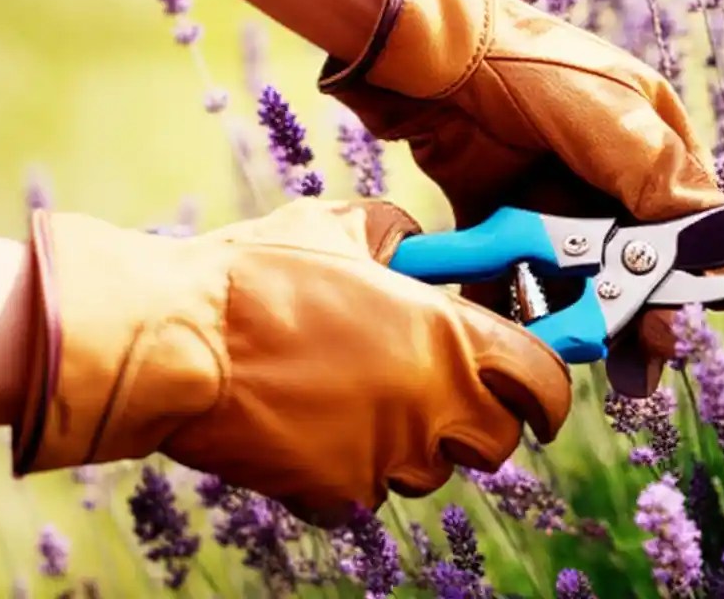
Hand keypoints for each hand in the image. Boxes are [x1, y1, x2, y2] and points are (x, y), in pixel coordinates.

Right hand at [11, 199, 570, 525]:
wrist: (175, 340)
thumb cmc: (259, 276)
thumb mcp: (347, 228)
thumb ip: (403, 240)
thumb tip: (419, 249)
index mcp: (447, 338)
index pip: (543, 382)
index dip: (549, 390)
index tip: (543, 393)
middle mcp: (430, 404)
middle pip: (497, 443)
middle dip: (482, 423)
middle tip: (450, 398)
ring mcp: (384, 455)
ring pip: (431, 472)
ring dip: (414, 446)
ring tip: (366, 404)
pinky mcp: (335, 493)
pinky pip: (367, 495)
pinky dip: (354, 473)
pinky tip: (322, 432)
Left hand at [318, 0, 723, 395]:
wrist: (426, 51)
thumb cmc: (528, 64)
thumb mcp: (613, 114)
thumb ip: (661, 180)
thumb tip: (715, 241)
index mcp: (650, 141)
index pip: (684, 223)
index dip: (683, 277)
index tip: (675, 324)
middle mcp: (604, 172)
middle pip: (628, 260)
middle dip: (632, 314)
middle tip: (638, 364)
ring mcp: (548, 192)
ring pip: (569, 274)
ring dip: (572, 318)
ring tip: (573, 358)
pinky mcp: (494, 207)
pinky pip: (507, 270)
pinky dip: (505, 303)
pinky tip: (507, 337)